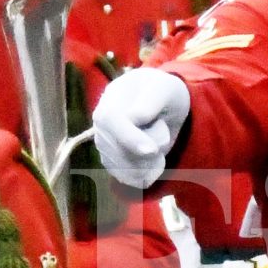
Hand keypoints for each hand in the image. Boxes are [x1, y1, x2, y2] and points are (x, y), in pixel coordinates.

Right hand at [91, 67, 189, 190]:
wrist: (164, 106)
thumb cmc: (165, 93)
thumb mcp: (164, 89)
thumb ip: (149, 103)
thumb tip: (133, 119)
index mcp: (112, 97)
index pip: (108, 119)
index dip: (129, 138)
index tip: (152, 151)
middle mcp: (102, 122)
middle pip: (115, 149)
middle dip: (145, 153)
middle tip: (164, 137)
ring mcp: (104, 143)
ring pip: (121, 168)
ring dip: (149, 164)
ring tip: (159, 145)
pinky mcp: (112, 161)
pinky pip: (127, 178)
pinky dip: (146, 175)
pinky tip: (155, 161)